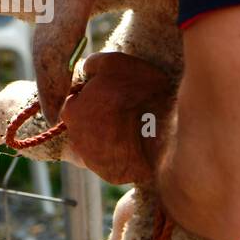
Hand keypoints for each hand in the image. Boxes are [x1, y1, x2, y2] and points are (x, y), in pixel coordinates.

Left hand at [59, 52, 174, 185]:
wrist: (167, 131)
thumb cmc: (138, 93)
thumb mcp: (114, 63)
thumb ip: (93, 64)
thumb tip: (87, 70)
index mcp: (72, 111)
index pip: (74, 101)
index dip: (93, 95)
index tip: (112, 94)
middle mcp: (76, 140)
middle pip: (83, 125)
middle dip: (98, 118)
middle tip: (123, 111)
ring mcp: (92, 161)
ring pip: (95, 146)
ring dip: (108, 138)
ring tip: (133, 128)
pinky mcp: (110, 176)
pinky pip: (111, 163)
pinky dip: (120, 155)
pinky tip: (136, 145)